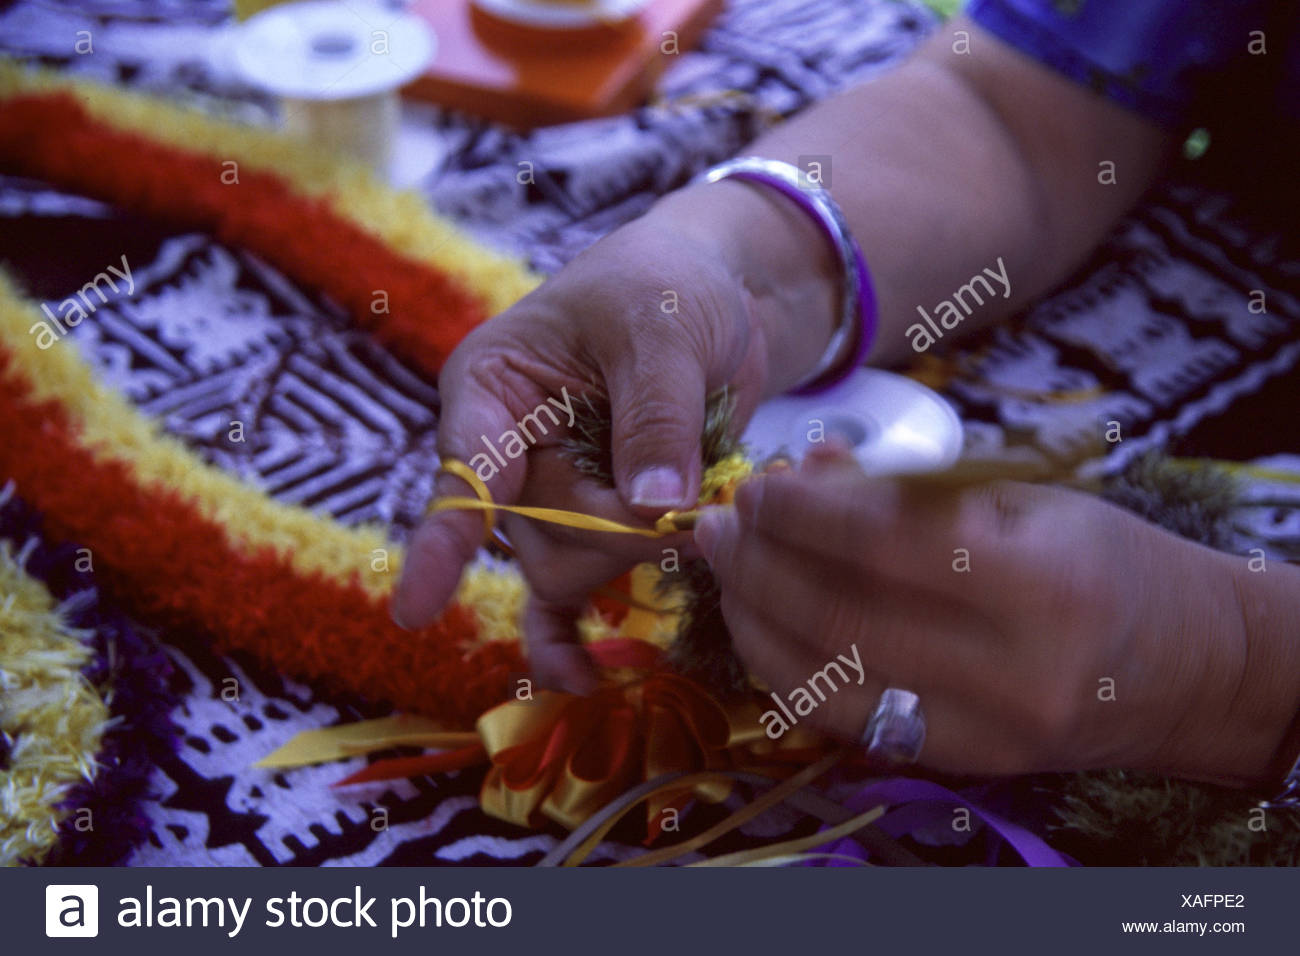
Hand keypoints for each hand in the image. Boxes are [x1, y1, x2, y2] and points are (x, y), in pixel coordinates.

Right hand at [391, 209, 775, 691]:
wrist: (713, 296)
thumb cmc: (668, 287)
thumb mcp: (664, 328)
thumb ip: (657, 414)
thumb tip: (653, 508)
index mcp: (494, 387)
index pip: (465, 468)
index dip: (445, 539)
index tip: (414, 607)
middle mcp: (506, 449)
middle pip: (536, 536)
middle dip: (617, 535)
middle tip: (694, 502)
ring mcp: (547, 493)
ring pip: (567, 570)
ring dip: (637, 560)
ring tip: (701, 513)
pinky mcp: (592, 523)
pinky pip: (567, 596)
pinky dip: (580, 633)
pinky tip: (589, 677)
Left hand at [694, 447, 1275, 782]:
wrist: (1189, 668)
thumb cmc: (1108, 562)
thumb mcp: (1026, 502)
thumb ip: (915, 489)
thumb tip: (811, 466)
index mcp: (1039, 584)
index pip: (884, 546)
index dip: (803, 514)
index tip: (758, 487)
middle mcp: (1010, 671)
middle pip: (841, 620)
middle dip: (761, 568)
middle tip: (720, 526)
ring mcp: (983, 732)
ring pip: (829, 683)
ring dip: (755, 621)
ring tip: (728, 570)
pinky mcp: (961, 764)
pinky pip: (845, 721)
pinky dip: (787, 673)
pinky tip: (759, 627)